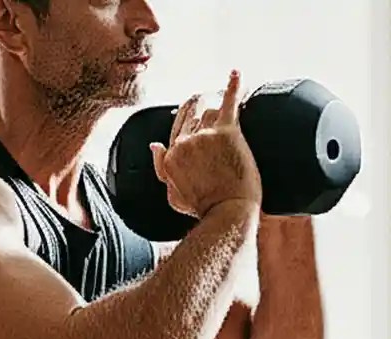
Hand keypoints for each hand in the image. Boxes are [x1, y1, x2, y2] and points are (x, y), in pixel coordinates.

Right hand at [149, 70, 262, 217]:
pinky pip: (229, 102)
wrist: (228, 212)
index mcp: (171, 154)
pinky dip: (233, 85)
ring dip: (216, 109)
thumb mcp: (172, 194)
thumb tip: (155, 145)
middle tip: (212, 114)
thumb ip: (160, 168)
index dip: (188, 124)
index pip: (178, 128)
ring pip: (209, 110)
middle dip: (201, 112)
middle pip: (192, 115)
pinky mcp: (228, 132)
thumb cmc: (203, 208)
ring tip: (224, 107)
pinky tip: (236, 73)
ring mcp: (205, 135)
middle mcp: (185, 141)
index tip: (196, 122)